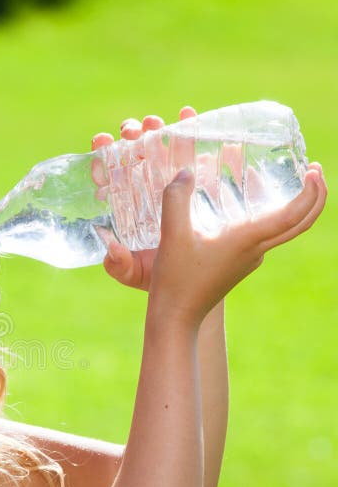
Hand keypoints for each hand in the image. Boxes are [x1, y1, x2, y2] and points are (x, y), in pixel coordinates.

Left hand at [91, 107, 196, 290]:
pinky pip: (200, 156)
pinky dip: (197, 135)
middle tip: (133, 130)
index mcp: (129, 209)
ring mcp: (177, 187)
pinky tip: (193, 117)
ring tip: (158, 122)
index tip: (100, 141)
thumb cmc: (160, 279)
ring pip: (166, 151)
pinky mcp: (203, 185)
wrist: (196, 286)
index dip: (104, 158)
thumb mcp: (134, 274)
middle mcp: (150, 193)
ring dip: (162, 131)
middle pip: (138, 157)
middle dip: (134, 137)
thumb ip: (119, 265)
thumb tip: (111, 248)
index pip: (113, 177)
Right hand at [149, 162, 326, 326]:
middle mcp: (256, 251)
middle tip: (313, 170)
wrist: (175, 317)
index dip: (312, 192)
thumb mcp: (171, 235)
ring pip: (282, 230)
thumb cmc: (176, 279)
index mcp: (248, 242)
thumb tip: (185, 172)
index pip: (295, 216)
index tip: (313, 170)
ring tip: (280, 180)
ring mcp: (249, 260)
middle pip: (301, 224)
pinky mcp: (237, 265)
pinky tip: (244, 209)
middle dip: (314, 196)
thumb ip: (176, 199)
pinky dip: (267, 217)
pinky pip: (262, 237)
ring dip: (291, 205)